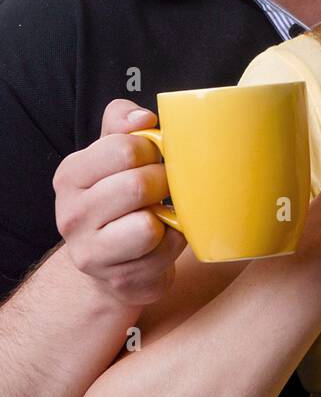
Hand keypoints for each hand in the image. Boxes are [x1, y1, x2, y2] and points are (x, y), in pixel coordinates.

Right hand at [53, 99, 187, 305]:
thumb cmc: (119, 199)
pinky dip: (174, 243)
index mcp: (71, 176)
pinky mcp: (120, 279)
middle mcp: (72, 214)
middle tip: (165, 188)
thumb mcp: (111, 154)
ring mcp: (92, 252)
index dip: (152, 150)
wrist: (112, 262)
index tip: (155, 158)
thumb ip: (122, 124)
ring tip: (161, 214)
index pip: (123, 148)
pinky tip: (163, 241)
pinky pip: (165, 252)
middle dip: (163, 183)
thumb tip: (143, 117)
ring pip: (148, 225)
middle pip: (137, 185)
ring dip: (167, 216)